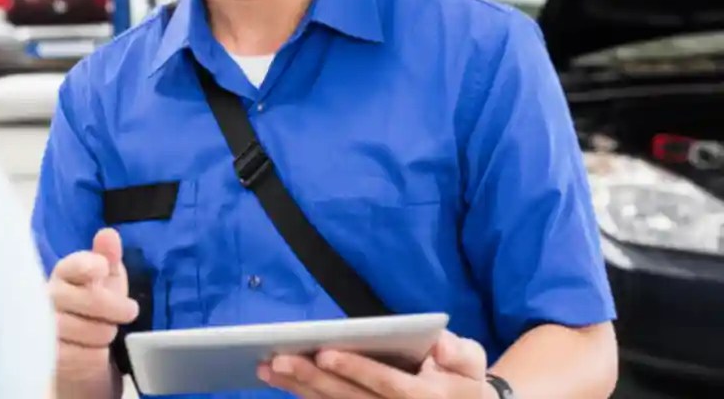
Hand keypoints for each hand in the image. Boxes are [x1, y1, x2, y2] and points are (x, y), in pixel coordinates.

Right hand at [49, 228, 139, 386]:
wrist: (77, 349)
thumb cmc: (93, 308)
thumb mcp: (107, 280)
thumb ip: (108, 256)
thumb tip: (109, 234)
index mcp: (64, 273)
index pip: (74, 265)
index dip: (89, 266)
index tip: (102, 269)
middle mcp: (47, 295)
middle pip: (92, 299)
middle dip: (115, 309)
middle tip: (127, 312)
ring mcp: (42, 326)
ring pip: (91, 330)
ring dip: (105, 334)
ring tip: (102, 333)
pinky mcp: (46, 355)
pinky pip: (84, 356)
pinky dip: (95, 355)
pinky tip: (90, 349)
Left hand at [258, 330, 492, 398]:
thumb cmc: (464, 380)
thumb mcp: (472, 362)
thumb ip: (460, 353)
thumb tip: (439, 346)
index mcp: (429, 398)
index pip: (389, 385)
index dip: (357, 369)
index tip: (326, 353)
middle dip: (312, 380)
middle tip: (277, 358)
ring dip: (298, 390)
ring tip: (266, 368)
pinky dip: (305, 398)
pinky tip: (280, 383)